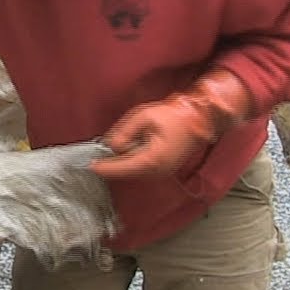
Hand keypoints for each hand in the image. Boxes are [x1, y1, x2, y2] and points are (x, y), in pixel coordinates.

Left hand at [90, 68, 253, 180]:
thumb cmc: (173, 116)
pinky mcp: (163, 169)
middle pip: (126, 173)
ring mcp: (162, 172)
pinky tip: (122, 155)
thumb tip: (111, 145)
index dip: (105, 167)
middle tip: (93, 162)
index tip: (90, 165)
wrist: (199, 120)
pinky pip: (141, 169)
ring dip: (120, 166)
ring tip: (105, 158)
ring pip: (133, 173)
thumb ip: (125, 132)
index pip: (122, 168)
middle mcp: (158, 171)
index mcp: (153, 159)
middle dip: (111, 167)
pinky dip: (129, 164)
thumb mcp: (144, 117)